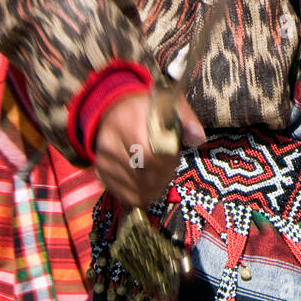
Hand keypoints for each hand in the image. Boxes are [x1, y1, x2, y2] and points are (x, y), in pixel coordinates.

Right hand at [93, 93, 205, 209]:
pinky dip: (141, 194)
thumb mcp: (168, 105)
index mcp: (129, 122)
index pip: (151, 155)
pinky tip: (147, 183)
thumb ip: (186, 119)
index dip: (168, 161)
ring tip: (159, 175)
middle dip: (163, 176)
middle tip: (168, 168)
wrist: (112, 112)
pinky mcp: (102, 175)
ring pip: (137, 189)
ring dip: (154, 188)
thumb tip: (198, 138)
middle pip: (145, 175)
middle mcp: (111, 144)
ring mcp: (104, 162)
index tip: (173, 157)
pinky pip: (126, 195)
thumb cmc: (146, 110)